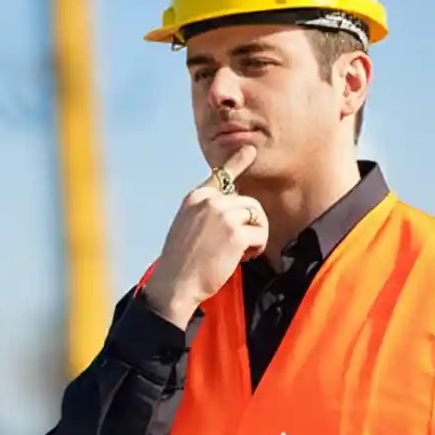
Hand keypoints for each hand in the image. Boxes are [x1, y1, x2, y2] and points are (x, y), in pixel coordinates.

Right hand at [142, 145, 266, 329]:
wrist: (174, 284)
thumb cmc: (181, 263)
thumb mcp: (187, 227)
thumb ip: (207, 213)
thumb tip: (234, 209)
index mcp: (195, 198)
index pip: (220, 176)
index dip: (236, 162)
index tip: (249, 150)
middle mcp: (209, 201)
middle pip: (248, 201)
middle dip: (249, 224)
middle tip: (236, 247)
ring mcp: (222, 215)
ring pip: (257, 214)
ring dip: (255, 235)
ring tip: (239, 253)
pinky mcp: (235, 233)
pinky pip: (261, 234)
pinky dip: (256, 248)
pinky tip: (241, 259)